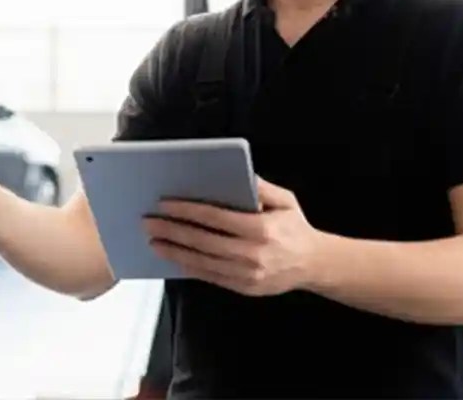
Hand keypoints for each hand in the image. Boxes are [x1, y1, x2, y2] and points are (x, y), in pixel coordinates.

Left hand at [143, 177, 319, 295]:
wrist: (313, 265)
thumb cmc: (295, 228)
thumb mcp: (285, 200)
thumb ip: (261, 187)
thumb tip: (237, 174)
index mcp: (261, 229)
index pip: (215, 217)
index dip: (187, 210)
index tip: (165, 204)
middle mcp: (252, 254)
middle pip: (202, 241)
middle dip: (172, 230)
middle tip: (149, 223)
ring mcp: (246, 274)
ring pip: (202, 262)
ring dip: (174, 251)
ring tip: (154, 242)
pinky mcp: (243, 288)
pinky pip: (210, 277)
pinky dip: (189, 267)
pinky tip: (174, 258)